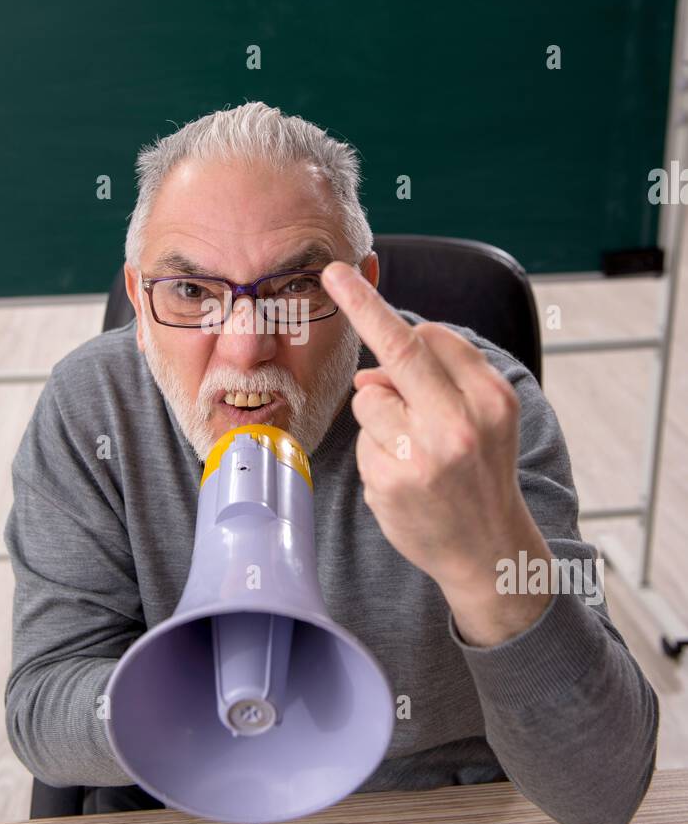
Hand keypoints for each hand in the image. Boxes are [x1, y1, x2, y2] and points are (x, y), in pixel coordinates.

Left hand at [321, 260, 546, 610]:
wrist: (489, 550)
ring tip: (413, 450)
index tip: (348, 277)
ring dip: (379, 414)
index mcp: (490, 398)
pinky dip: (377, 452)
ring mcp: (422, 456)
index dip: (386, 312)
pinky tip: (404, 478)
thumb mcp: (485, 419)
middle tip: (333, 273)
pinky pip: (363, 441)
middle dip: (363, 305)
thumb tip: (371, 369)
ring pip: (369, 397)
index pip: (433, 338)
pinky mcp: (390, 483)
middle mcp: (460, 424)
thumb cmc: (482, 472)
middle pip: (400, 349)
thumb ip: (441, 380)